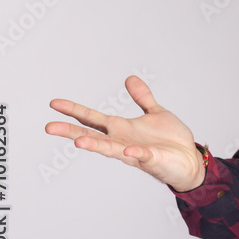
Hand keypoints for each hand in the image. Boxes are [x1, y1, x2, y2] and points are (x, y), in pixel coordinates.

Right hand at [45, 76, 205, 191]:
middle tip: (49, 127)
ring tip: (78, 142)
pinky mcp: (152, 159)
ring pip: (110, 149)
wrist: (189, 159)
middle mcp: (122, 141)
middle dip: (71, 131)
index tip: (54, 103)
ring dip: (95, 145)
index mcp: (121, 128)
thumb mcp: (155, 112)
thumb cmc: (170, 140)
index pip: (92, 118)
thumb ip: (142, 97)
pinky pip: (142, 156)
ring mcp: (135, 152)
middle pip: (91, 135)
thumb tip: (129, 78)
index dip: (74, 110)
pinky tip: (128, 151)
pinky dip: (136, 153)